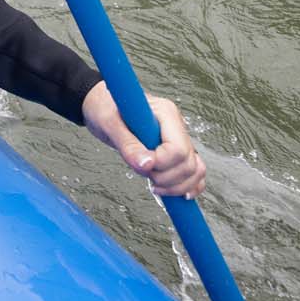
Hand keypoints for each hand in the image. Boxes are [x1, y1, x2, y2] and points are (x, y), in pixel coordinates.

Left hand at [82, 82, 206, 199]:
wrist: (103, 105)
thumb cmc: (105, 109)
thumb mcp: (110, 125)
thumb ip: (128, 145)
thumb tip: (146, 166)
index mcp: (166, 113)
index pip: (177, 149)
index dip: (161, 165)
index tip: (141, 165)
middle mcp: (177, 125)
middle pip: (188, 164)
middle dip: (166, 179)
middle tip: (143, 174)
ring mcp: (180, 138)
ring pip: (196, 170)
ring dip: (176, 186)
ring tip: (153, 185)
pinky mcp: (178, 151)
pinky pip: (196, 172)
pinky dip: (188, 186)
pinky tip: (175, 194)